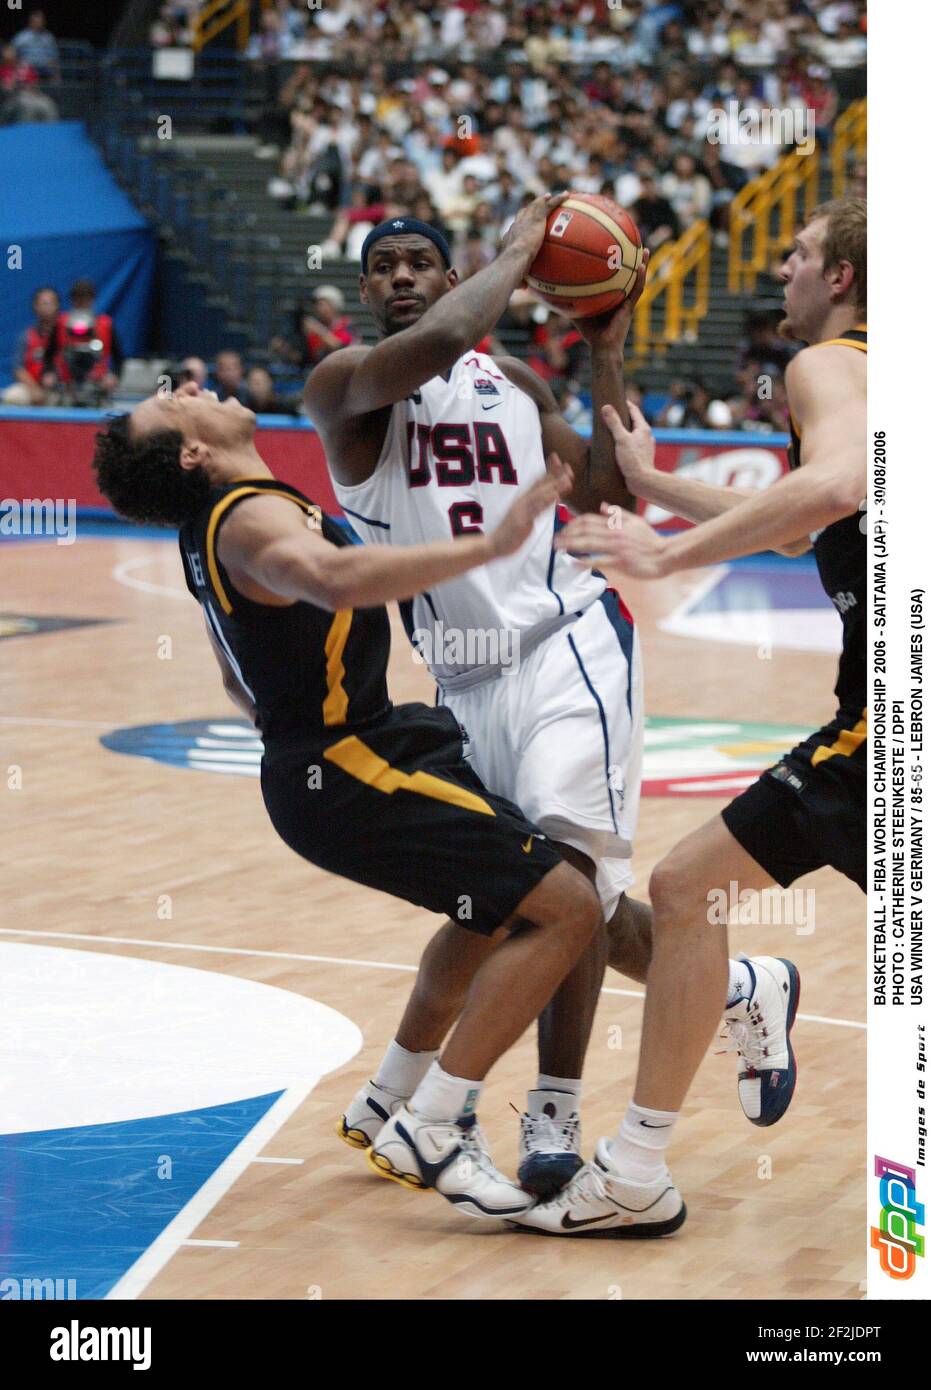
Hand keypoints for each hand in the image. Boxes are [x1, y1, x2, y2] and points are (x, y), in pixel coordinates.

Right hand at [488, 453, 573, 558]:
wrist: (493, 545)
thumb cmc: (510, 533)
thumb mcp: (525, 517)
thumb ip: (537, 507)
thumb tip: (551, 499)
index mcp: (523, 499)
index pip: (537, 482)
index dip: (549, 471)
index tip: (560, 461)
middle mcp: (522, 501)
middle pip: (540, 485)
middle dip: (554, 474)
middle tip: (567, 465)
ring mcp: (521, 510)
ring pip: (540, 495)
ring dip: (555, 486)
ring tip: (568, 479)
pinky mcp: (521, 521)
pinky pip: (536, 510)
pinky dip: (546, 502)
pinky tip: (557, 497)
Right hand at [499, 191, 569, 275]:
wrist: (514, 259)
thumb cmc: (512, 271)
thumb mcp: (517, 276)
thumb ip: (521, 279)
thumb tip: (524, 287)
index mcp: (510, 238)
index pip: (515, 229)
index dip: (519, 226)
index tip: (523, 225)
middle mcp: (516, 226)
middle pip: (523, 214)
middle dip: (529, 209)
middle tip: (536, 206)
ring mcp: (526, 221)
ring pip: (536, 206)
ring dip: (543, 200)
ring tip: (551, 196)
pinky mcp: (536, 219)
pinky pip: (549, 205)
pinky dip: (558, 199)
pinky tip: (567, 195)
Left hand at [555, 501, 670, 578]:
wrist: (666, 555)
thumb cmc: (650, 540)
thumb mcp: (635, 521)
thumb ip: (618, 513)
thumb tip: (603, 505)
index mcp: (617, 523)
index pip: (589, 519)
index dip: (573, 524)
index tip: (563, 530)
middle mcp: (615, 533)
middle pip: (585, 531)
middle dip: (567, 535)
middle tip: (554, 541)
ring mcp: (618, 548)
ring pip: (590, 544)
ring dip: (571, 545)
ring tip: (558, 549)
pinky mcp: (622, 562)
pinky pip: (601, 561)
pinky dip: (586, 562)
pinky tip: (574, 563)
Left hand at [571, 247, 649, 350]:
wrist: (602, 348)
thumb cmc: (590, 333)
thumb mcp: (576, 312)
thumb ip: (566, 301)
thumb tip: (549, 291)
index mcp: (611, 296)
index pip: (614, 276)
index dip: (615, 263)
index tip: (614, 247)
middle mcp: (621, 296)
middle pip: (627, 274)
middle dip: (631, 259)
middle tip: (632, 242)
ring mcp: (627, 302)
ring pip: (637, 280)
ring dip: (642, 265)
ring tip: (644, 250)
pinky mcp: (631, 308)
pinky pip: (637, 291)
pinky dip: (640, 279)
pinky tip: (642, 267)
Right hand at [601, 400, 656, 496]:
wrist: (642, 481)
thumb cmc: (633, 459)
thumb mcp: (621, 438)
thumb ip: (614, 423)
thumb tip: (606, 407)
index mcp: (643, 429)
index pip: (634, 410)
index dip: (625, 403)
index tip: (616, 399)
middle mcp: (647, 436)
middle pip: (634, 422)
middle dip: (623, 418)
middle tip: (611, 414)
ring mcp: (645, 447)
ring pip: (634, 435)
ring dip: (625, 431)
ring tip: (613, 432)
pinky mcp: (642, 457)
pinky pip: (633, 445)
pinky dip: (626, 442)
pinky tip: (618, 448)